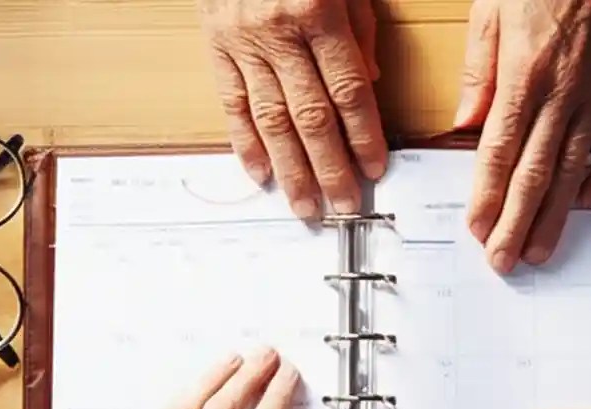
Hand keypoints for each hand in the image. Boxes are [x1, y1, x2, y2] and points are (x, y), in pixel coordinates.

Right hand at [198, 0, 387, 218]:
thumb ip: (360, 28)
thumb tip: (369, 86)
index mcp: (318, 12)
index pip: (348, 91)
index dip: (364, 136)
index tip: (374, 170)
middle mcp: (278, 33)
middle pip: (311, 117)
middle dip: (330, 169)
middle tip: (343, 207)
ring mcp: (242, 43)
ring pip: (271, 120)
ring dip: (291, 170)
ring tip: (306, 206)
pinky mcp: (215, 46)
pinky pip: (232, 103)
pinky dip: (246, 143)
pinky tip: (261, 174)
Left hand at [457, 0, 590, 272]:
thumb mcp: (491, 10)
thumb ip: (477, 70)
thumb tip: (466, 120)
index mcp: (524, 74)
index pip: (499, 153)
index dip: (488, 198)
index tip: (478, 229)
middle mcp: (563, 91)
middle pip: (534, 174)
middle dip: (516, 224)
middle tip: (504, 259)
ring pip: (573, 170)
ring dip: (555, 217)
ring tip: (540, 249)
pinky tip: (584, 203)